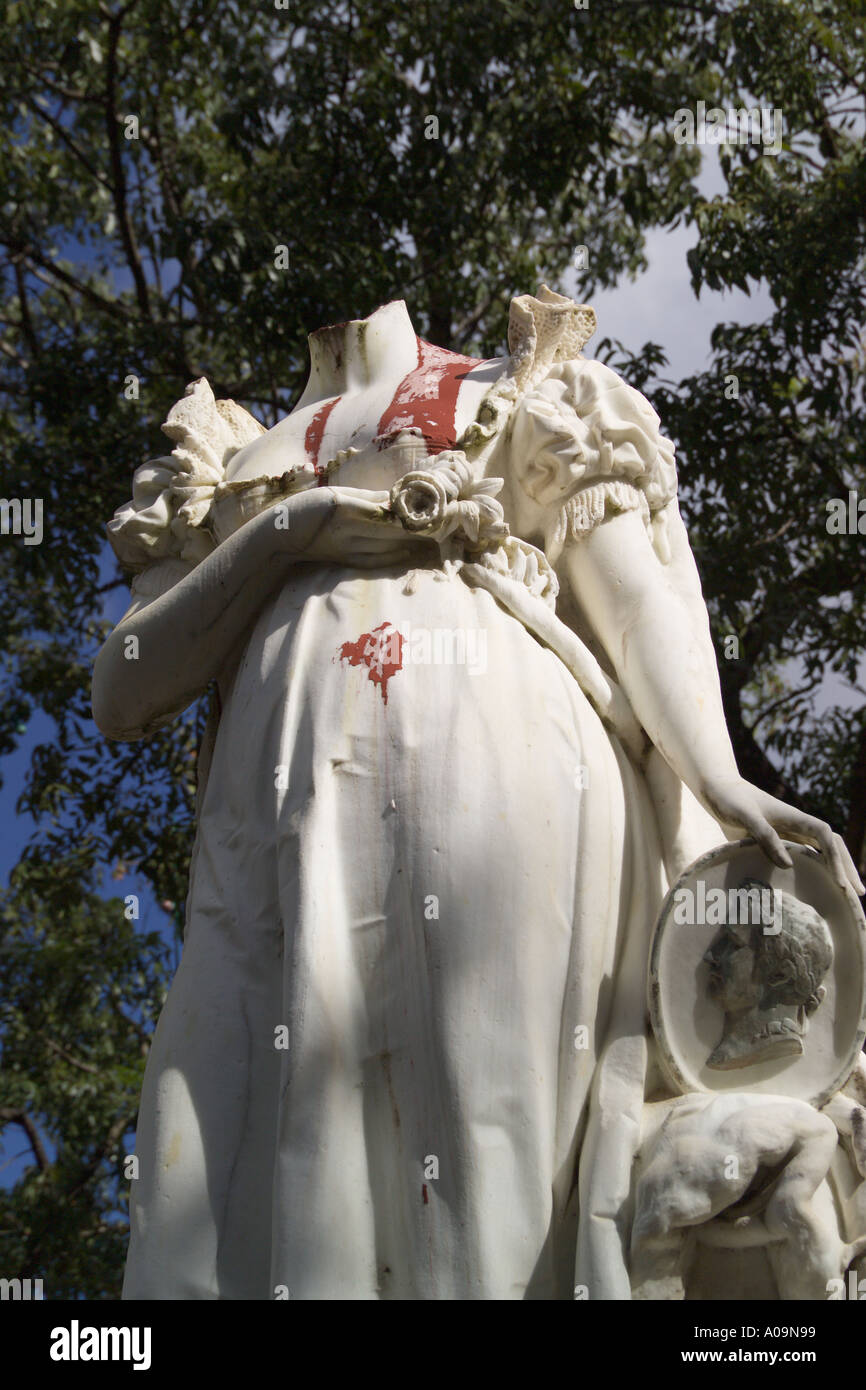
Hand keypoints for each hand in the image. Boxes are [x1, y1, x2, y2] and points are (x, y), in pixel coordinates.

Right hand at [269, 487, 435, 568]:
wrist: (282, 537)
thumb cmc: (308, 509)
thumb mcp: (336, 494)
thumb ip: (369, 497)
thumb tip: (400, 496)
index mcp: (344, 508)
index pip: (386, 510)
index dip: (411, 510)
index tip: (433, 505)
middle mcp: (348, 531)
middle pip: (392, 530)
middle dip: (418, 526)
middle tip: (442, 520)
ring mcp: (348, 549)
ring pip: (388, 547)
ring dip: (411, 541)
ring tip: (433, 534)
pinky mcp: (347, 561)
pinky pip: (377, 561)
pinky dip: (395, 556)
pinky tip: (409, 551)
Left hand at [700, 773, 863, 895]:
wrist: (717, 788)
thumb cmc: (730, 799)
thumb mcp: (745, 816)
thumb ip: (764, 836)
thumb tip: (788, 865)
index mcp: (793, 817)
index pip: (825, 837)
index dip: (835, 859)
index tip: (839, 883)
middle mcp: (795, 825)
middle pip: (831, 845)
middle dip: (846, 867)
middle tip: (858, 893)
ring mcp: (787, 833)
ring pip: (820, 851)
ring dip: (834, 869)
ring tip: (845, 893)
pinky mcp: (775, 841)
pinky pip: (801, 856)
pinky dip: (813, 870)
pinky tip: (816, 886)